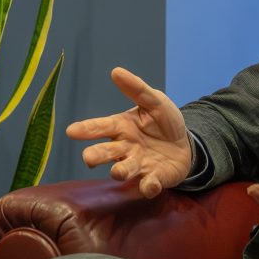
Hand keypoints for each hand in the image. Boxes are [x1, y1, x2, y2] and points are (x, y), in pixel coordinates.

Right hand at [66, 67, 193, 199]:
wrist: (186, 145)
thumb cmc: (163, 122)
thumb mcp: (155, 101)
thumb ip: (137, 89)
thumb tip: (116, 71)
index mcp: (121, 127)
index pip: (100, 127)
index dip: (86, 129)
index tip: (71, 131)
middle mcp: (125, 148)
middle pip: (106, 152)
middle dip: (96, 155)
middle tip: (88, 158)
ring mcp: (138, 165)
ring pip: (124, 169)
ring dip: (120, 171)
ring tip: (117, 172)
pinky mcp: (154, 179)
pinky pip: (148, 184)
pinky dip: (148, 186)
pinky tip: (150, 185)